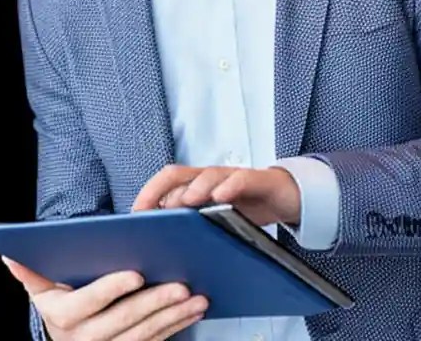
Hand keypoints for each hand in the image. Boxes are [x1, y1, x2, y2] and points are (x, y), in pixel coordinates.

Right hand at [3, 257, 207, 340]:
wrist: (70, 339)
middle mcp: (86, 339)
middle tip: (182, 286)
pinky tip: (194, 311)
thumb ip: (31, 272)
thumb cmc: (61, 304)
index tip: (136, 274)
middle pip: (123, 321)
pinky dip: (177, 327)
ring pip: (145, 335)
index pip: (88, 303)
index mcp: (62, 318)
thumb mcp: (42, 290)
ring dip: (173, 317)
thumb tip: (10, 254)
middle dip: (154, 303)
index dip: (111, 289)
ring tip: (197, 298)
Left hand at [132, 165, 300, 226]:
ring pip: (209, 174)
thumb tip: (163, 246)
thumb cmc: (246, 210)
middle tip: (150, 212)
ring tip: (187, 202)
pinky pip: (242, 179)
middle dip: (161, 190)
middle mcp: (211, 178)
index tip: (133, 215)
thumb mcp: (216, 222)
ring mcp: (233, 177)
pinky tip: (222, 197)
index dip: (148, 194)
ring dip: (195, 187)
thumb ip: (193, 227)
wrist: (286, 197)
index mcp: (197, 186)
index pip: (166, 182)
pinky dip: (230, 186)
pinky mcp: (257, 180)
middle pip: (180, 174)